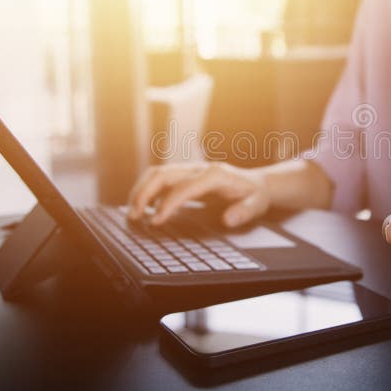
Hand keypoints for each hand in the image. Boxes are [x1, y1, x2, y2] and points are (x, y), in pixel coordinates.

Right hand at [127, 162, 269, 226]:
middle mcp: (200, 168)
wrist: (256, 183)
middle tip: (134, 216)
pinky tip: (143, 207)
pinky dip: (147, 189)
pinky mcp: (185, 174)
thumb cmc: (254, 195)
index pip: (184, 188)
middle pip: (164, 174)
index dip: (167, 204)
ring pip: (158, 173)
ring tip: (133, 212)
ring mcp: (191, 169)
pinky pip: (161, 177)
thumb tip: (228, 219)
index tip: (156, 221)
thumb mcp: (257, 205)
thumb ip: (244, 212)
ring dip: (141, 190)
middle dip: (144, 194)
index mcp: (215, 175)